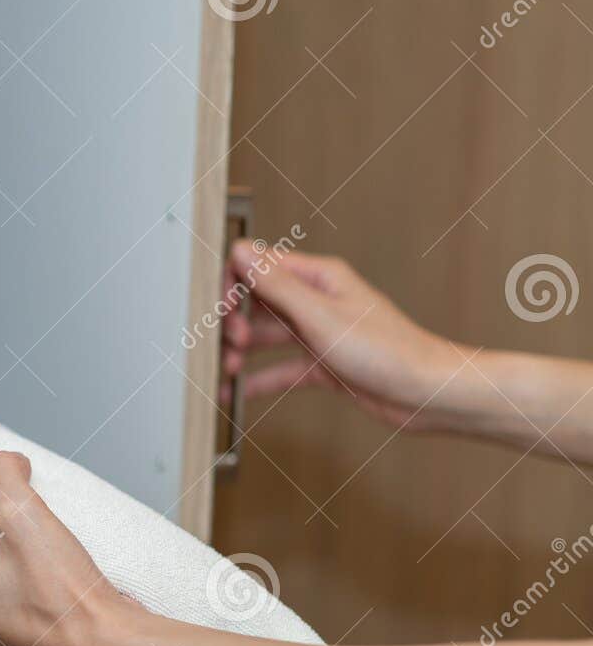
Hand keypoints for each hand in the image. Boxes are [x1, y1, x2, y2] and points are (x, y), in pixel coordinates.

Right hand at [222, 242, 469, 428]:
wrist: (426, 393)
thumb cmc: (389, 351)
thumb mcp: (321, 316)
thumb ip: (277, 285)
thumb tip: (242, 252)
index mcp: (319, 278)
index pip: (259, 267)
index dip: (233, 286)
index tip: (219, 310)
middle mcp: (316, 302)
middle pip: (256, 303)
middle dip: (233, 323)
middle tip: (228, 346)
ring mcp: (317, 333)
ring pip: (264, 337)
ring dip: (241, 353)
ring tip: (226, 371)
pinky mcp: (321, 364)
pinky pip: (279, 369)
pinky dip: (258, 380)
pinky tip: (238, 392)